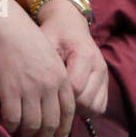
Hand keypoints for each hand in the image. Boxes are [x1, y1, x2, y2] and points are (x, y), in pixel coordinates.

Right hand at [0, 10, 75, 136]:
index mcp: (61, 77)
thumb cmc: (26, 40)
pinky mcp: (10, 91)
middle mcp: (49, 86)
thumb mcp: (50, 57)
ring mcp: (30, 89)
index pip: (69, 110)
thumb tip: (51, 101)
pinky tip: (8, 130)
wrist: (6, 27)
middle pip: (52, 122)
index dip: (65, 128)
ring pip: (32, 124)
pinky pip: (13, 119)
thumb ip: (55, 78)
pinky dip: (11, 128)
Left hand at [37, 0, 108, 116]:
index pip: (74, 88)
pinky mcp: (105, 82)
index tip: (42, 97)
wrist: (70, 25)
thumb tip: (30, 92)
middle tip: (48, 103)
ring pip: (94, 108)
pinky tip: (71, 103)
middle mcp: (99, 66)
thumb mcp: (45, 43)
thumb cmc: (54, 35)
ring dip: (77, 111)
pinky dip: (86, 110)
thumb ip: (42, 65)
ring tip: (60, 103)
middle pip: (85, 101)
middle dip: (65, 107)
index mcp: (85, 55)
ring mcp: (104, 75)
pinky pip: (99, 107)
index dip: (57, 97)